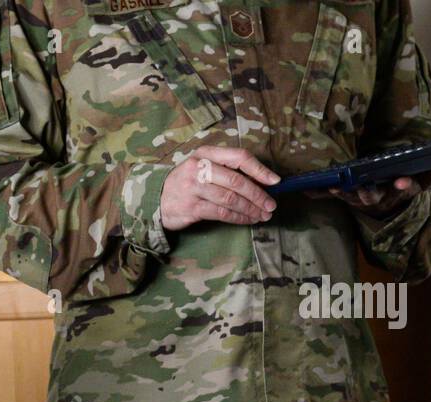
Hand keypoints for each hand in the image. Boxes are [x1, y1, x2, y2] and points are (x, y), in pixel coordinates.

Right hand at [159, 146, 280, 231]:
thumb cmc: (185, 183)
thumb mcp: (201, 167)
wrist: (154, 200)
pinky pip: (221, 213)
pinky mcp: (191, 208)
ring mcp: (193, 188)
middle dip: (258, 195)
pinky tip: (247, 220)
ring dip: (250, 209)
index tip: (275, 181)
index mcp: (205, 153)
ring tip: (262, 215)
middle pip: (237, 181)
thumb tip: (260, 181)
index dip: (260, 169)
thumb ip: (225, 170)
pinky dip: (238, 218)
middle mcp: (198, 168)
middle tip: (271, 205)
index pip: (238, 157)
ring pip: (231, 199)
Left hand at [309, 163, 430, 215]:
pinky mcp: (345, 197)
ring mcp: (360, 199)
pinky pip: (332, 195)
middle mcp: (379, 198)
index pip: (405, 190)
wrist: (382, 203)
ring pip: (351, 197)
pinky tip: (307, 190)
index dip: (404, 185)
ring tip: (334, 186)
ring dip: (342, 192)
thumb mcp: (421, 180)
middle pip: (375, 196)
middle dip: (370, 191)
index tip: (404, 180)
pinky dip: (320, 193)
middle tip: (363, 186)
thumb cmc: (401, 185)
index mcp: (399, 193)